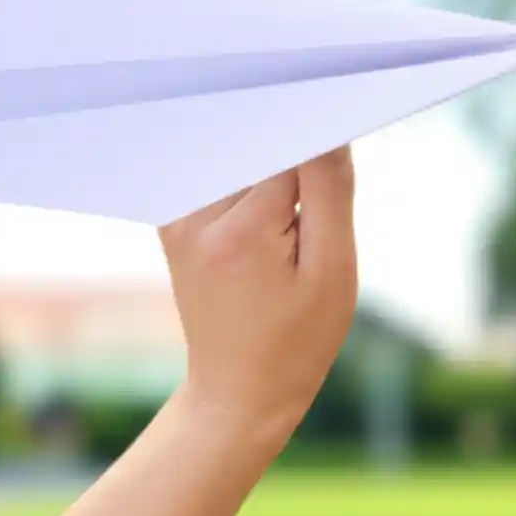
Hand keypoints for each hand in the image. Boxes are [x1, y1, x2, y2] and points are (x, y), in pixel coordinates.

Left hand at [159, 147, 357, 441]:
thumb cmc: (298, 338)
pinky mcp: (174, 220)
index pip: (290, 146)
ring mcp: (176, 218)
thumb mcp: (333, 269)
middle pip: (261, 147)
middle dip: (298, 157)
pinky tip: (270, 221)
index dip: (323, 143)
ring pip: (242, 159)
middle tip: (316, 206)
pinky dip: (251, 186)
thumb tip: (331, 124)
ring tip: (292, 227)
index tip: (340, 157)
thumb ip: (331, 190)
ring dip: (275, 174)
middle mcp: (194, 217)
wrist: (240, 391)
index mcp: (239, 232)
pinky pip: (222, 177)